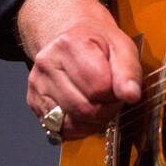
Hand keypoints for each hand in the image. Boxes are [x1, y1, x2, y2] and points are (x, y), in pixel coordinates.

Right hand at [27, 19, 142, 139]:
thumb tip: (131, 95)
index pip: (99, 88)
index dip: (116, 94)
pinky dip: (78, 127)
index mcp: (70, 45)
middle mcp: (47, 64)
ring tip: (99, 103)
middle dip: (106, 109)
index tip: (119, 87)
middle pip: (84, 108)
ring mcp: (37, 83)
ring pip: (71, 123)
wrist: (71, 36)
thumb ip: (129, 71)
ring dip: (93, 120)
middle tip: (111, 98)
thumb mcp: (122, 47)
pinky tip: (85, 112)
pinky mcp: (34, 100)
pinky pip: (60, 129)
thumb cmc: (98, 42)